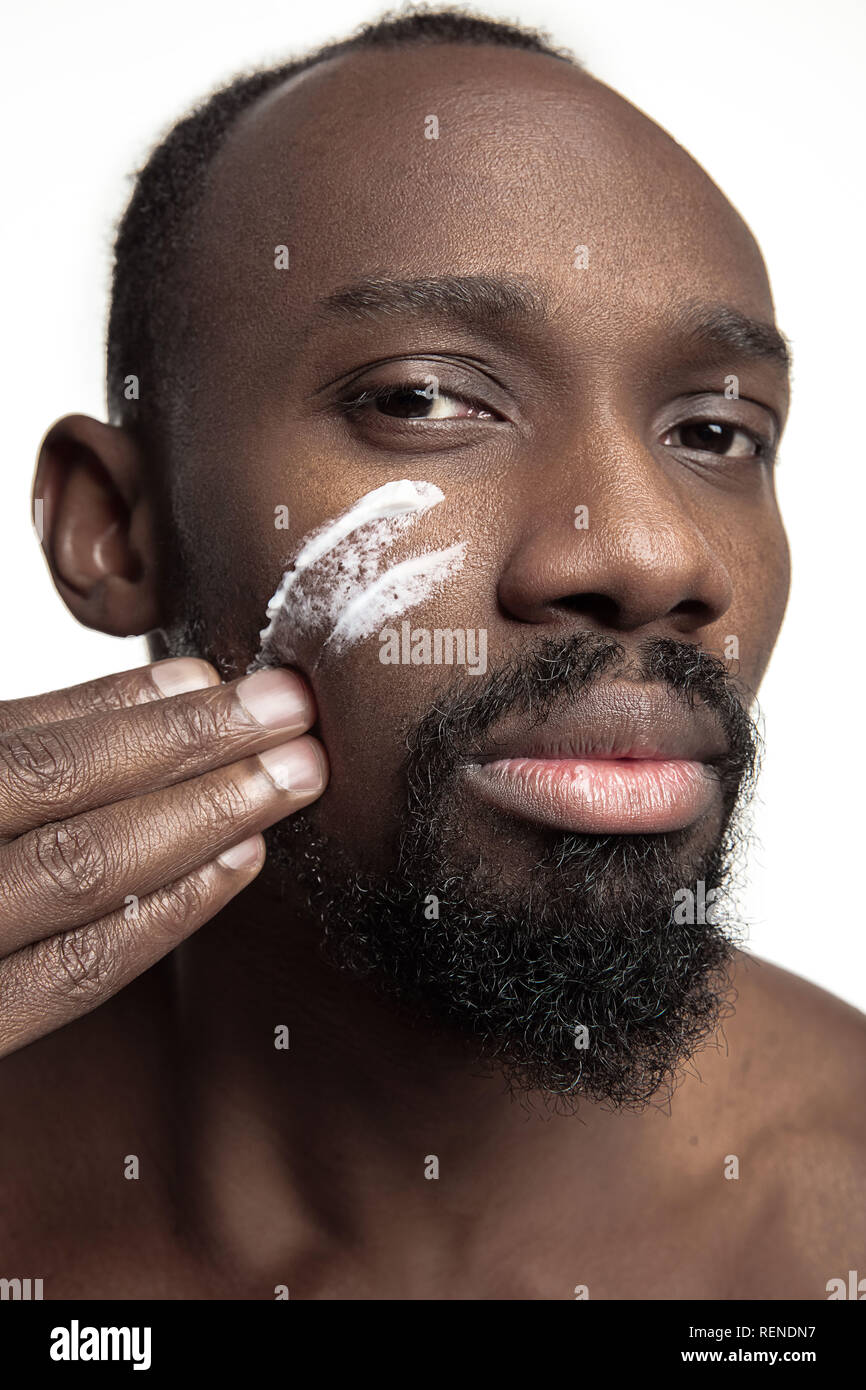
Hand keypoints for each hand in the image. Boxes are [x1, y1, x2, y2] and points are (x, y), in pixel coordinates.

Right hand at [0, 659, 326, 1057]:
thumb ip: (20, 751)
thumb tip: (173, 695)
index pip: (23, 738)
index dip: (131, 702)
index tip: (221, 677)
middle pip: (57, 787)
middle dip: (189, 743)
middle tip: (293, 711)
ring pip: (78, 872)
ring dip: (200, 816)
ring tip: (288, 776)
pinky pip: (72, 974)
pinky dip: (162, 913)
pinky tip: (235, 865)